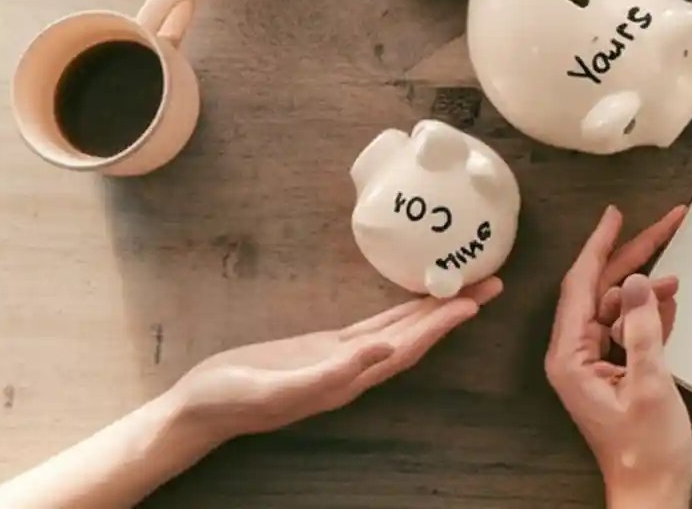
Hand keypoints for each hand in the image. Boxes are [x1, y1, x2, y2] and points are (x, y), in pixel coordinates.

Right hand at [168, 278, 502, 444]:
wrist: (200, 407)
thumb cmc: (233, 398)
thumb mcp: (279, 386)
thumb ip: (331, 373)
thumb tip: (382, 352)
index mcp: (347, 379)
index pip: (407, 347)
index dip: (440, 324)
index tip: (473, 300)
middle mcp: (353, 369)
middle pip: (414, 337)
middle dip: (452, 312)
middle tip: (491, 284)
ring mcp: (339, 358)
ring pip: (398, 330)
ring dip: (432, 311)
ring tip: (465, 287)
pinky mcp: (321, 348)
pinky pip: (372, 326)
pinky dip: (397, 313)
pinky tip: (411, 302)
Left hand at [546, 206, 691, 508]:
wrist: (653, 492)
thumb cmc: (647, 449)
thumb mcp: (651, 384)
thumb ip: (643, 329)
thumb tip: (639, 282)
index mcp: (570, 356)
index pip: (580, 285)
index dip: (600, 246)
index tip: (616, 214)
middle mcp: (574, 355)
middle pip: (600, 289)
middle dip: (632, 257)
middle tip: (667, 224)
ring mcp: (593, 363)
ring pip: (617, 307)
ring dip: (645, 291)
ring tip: (676, 279)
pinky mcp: (614, 371)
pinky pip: (628, 329)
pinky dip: (649, 314)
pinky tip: (669, 302)